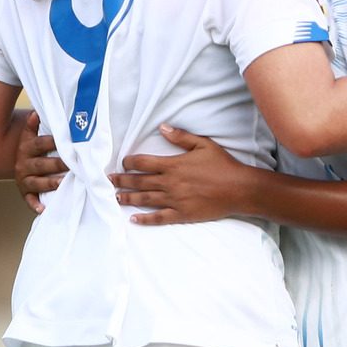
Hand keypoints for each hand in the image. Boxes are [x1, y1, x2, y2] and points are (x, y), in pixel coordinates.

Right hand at [15, 111, 67, 214]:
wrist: (19, 162)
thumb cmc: (33, 147)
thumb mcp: (31, 134)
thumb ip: (33, 124)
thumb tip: (35, 112)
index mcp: (26, 147)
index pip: (39, 144)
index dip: (53, 142)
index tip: (69, 141)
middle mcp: (23, 164)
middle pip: (40, 164)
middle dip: (58, 164)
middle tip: (75, 164)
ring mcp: (23, 179)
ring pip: (37, 182)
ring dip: (50, 183)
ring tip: (64, 183)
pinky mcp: (25, 192)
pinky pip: (29, 199)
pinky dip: (35, 205)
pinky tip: (43, 209)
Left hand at [110, 125, 254, 225]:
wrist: (238, 189)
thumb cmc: (222, 165)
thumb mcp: (203, 145)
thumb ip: (181, 137)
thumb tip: (162, 128)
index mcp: (173, 165)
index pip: (144, 162)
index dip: (130, 162)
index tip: (123, 162)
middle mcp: (170, 183)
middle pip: (139, 181)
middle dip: (122, 180)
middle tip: (108, 180)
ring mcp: (175, 200)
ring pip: (145, 199)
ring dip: (128, 198)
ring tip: (115, 197)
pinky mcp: (181, 214)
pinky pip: (159, 218)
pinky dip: (145, 219)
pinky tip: (133, 219)